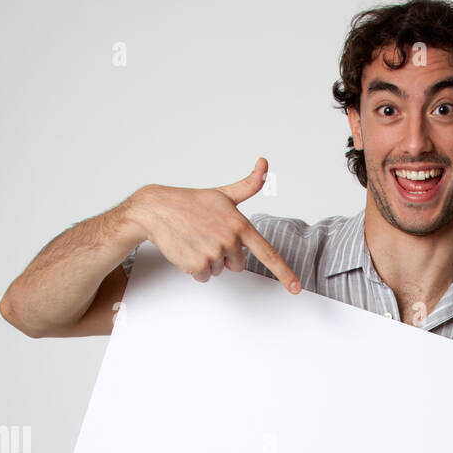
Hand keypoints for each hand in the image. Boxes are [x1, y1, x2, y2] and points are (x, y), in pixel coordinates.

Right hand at [126, 159, 301, 290]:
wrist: (157, 209)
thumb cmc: (191, 202)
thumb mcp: (223, 194)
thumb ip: (248, 185)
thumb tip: (264, 164)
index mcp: (239, 224)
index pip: (267, 253)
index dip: (284, 272)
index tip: (295, 288)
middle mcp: (229, 240)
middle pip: (238, 264)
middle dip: (225, 255)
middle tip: (208, 236)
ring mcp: (213, 253)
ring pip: (220, 270)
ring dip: (209, 261)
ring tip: (196, 240)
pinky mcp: (197, 265)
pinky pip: (204, 277)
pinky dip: (196, 268)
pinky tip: (188, 249)